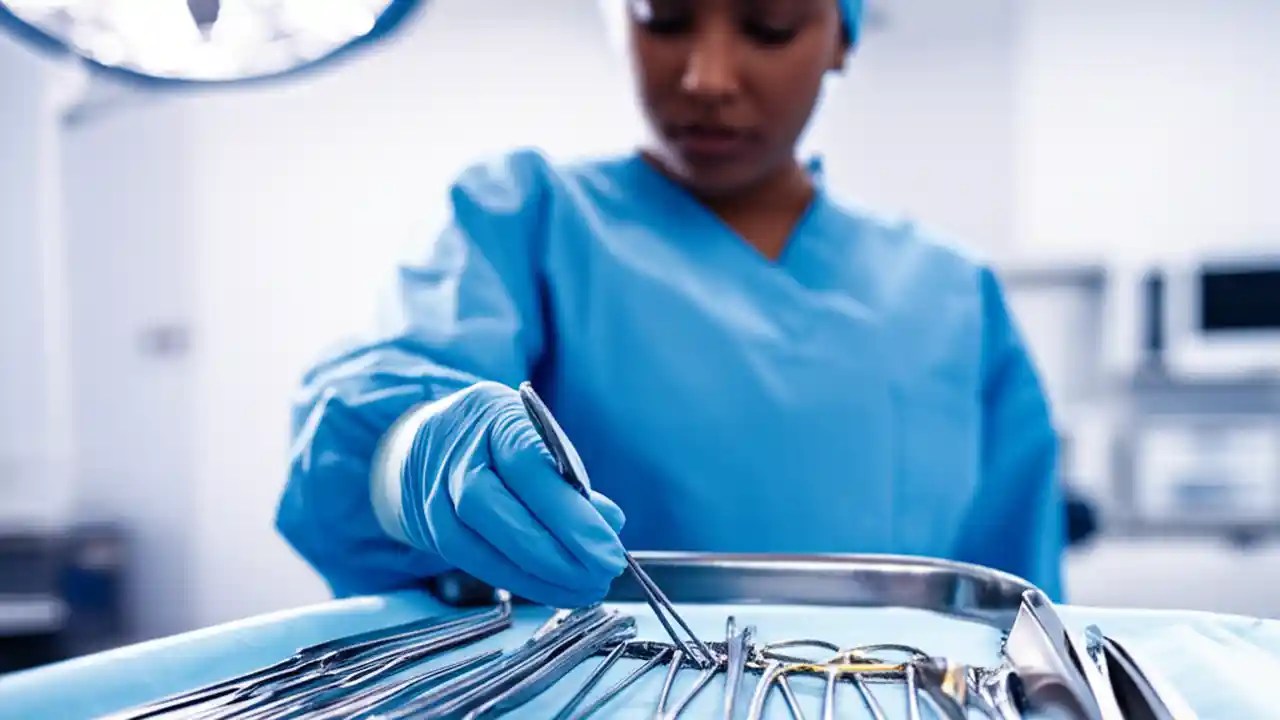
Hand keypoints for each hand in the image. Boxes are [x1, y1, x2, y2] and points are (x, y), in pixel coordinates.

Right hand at [397, 382, 626, 606]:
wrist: (428, 446)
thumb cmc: (500, 442)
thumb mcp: (537, 440)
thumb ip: (572, 478)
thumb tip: (611, 522)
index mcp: (494, 417)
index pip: (529, 465)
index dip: (570, 514)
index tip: (610, 549)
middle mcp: (457, 455)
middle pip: (498, 509)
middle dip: (556, 553)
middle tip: (602, 575)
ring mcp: (437, 495)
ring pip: (482, 545)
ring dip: (540, 576)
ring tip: (586, 589)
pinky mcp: (432, 532)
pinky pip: (476, 564)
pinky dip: (520, 582)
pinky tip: (554, 590)